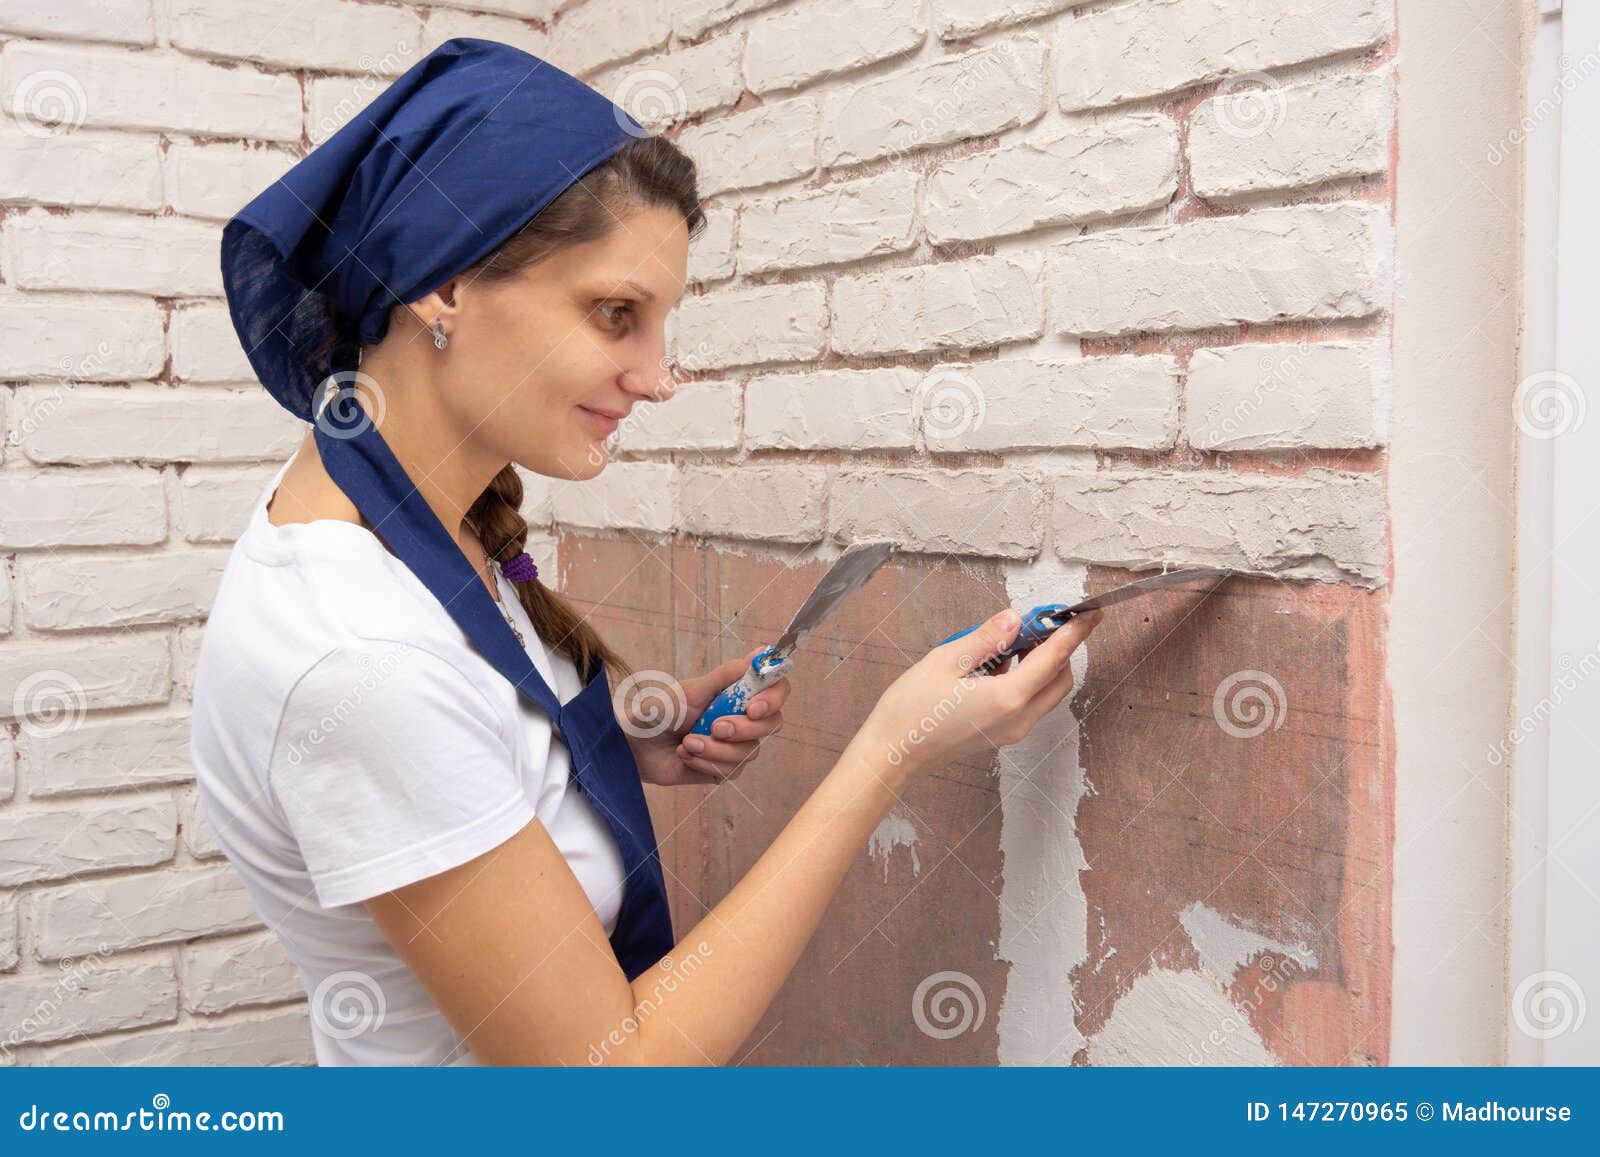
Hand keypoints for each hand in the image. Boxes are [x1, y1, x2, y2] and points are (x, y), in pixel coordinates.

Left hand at [618, 648, 790, 786]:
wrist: (635, 744)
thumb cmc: (660, 710)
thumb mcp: (692, 689)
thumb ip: (728, 675)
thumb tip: (759, 655)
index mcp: (738, 692)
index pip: (778, 690)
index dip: (773, 699)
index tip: (752, 707)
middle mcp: (743, 717)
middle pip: (772, 724)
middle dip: (742, 729)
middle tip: (714, 727)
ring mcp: (735, 744)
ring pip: (749, 752)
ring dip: (715, 748)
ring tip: (687, 742)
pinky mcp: (723, 769)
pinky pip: (731, 771)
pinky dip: (706, 762)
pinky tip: (686, 754)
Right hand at [859, 606, 1102, 779]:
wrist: (892, 753)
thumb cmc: (911, 710)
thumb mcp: (945, 660)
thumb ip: (985, 638)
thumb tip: (1014, 619)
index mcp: (1007, 698)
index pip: (1054, 659)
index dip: (1074, 633)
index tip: (1089, 614)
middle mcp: (1017, 719)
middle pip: (1059, 680)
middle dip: (1059, 649)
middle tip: (1040, 623)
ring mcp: (1010, 731)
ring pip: (1046, 694)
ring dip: (1042, 665)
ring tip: (1013, 640)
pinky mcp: (1000, 735)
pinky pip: (1028, 704)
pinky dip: (1026, 680)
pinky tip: (997, 664)